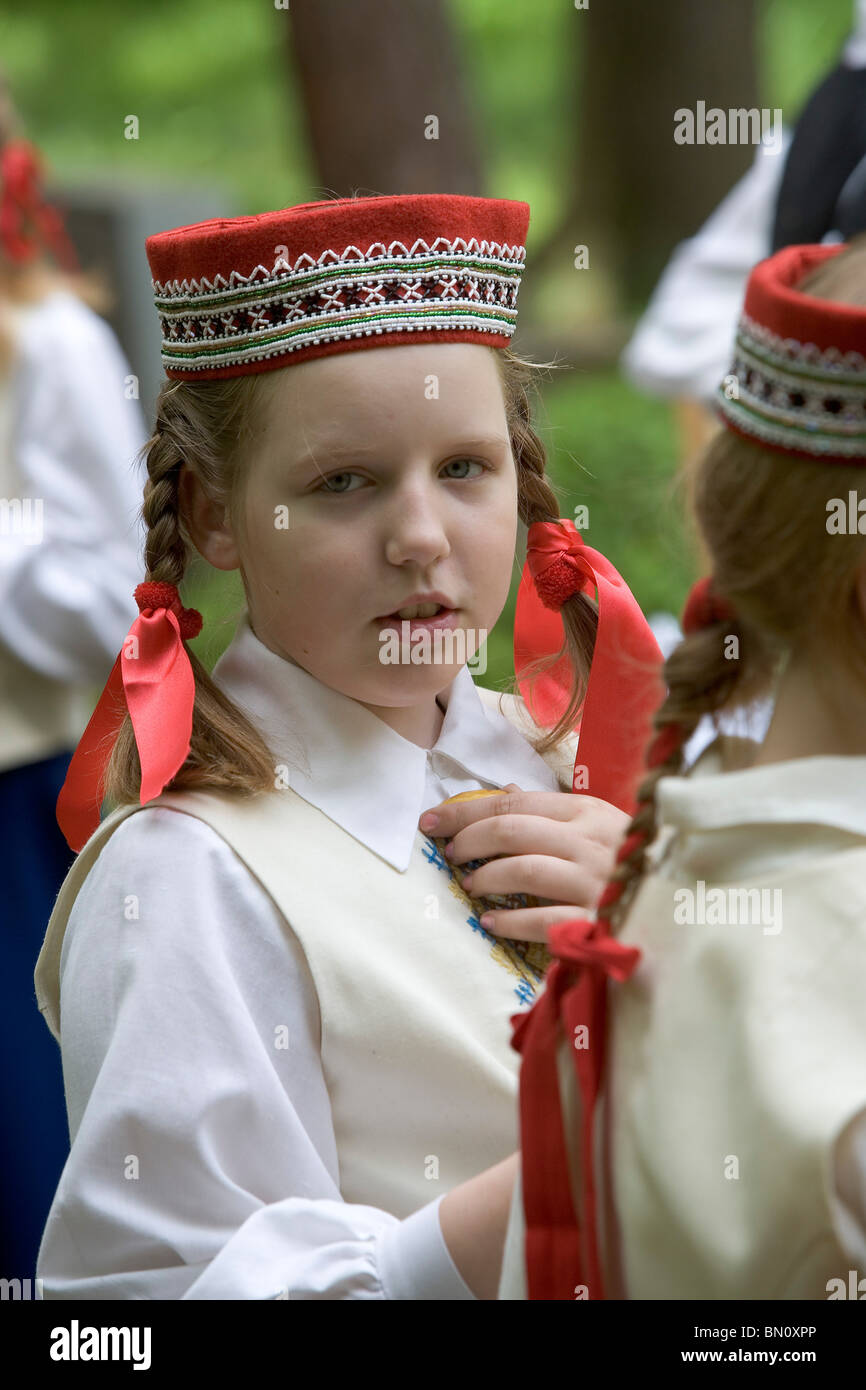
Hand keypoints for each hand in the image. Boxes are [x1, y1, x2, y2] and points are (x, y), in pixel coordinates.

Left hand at [419, 784, 629, 942]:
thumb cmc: (630, 859)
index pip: (514, 802)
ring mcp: (595, 882)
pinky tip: (490, 922)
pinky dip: (509, 921)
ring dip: (486, 877)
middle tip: (449, 854)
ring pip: (523, 870)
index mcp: (586, 812)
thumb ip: (551, 810)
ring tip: (470, 886)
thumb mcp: (597, 824)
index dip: (466, 810)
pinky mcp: (597, 921)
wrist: (685, 899)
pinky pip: (542, 920)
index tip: (431, 820)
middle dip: (469, 840)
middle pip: (512, 830)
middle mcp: (589, 842)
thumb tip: (508, 788)